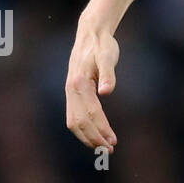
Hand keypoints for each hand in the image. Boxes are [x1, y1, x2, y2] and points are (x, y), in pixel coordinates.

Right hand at [65, 23, 119, 149]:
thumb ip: (108, 74)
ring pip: (74, 121)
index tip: (113, 141)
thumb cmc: (102, 45)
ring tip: (105, 146)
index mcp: (79, 83)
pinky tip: (95, 134)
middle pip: (80, 122)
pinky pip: (74, 116)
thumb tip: (107, 92)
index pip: (90, 113)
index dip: (101, 129)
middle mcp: (71, 89)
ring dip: (88, 136)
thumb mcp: (108, 56)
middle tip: (110, 149)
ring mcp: (70, 92)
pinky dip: (83, 129)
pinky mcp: (73, 92)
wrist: (91, 34)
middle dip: (94, 138)